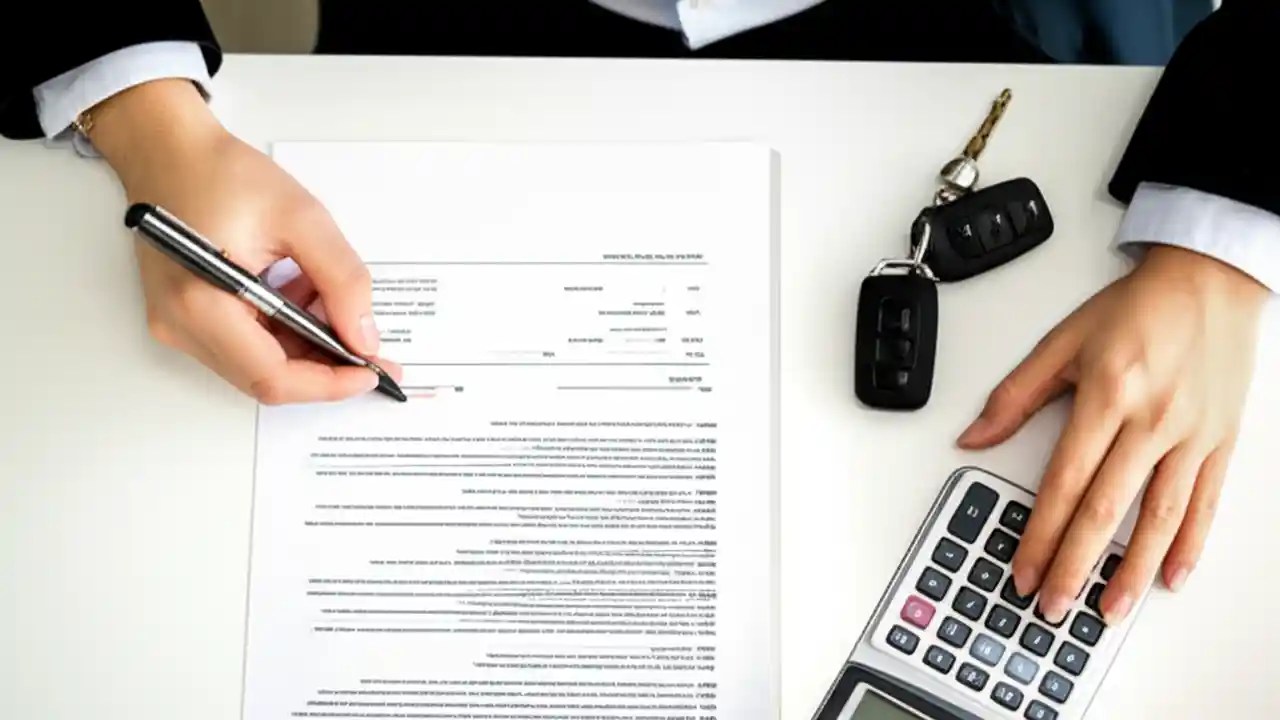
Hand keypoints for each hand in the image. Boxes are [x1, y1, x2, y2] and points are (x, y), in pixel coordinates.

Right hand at [89, 79, 400, 403]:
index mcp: (201, 303)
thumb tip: (364, 336)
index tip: (371, 372)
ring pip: (259, 364)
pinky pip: (246, 344)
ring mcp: (180, 325)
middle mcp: (181, 325)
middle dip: (324, 366)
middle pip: (266, 378)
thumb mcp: (302, 218)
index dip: (329, 384)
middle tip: (370, 350)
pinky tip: (305, 294)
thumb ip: (342, 280)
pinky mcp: (187, 317)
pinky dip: (286, 330)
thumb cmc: (221, 173)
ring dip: (307, 345)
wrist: (169, 151)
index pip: (272, 377)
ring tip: (333, 301)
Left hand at [957, 245, 1268, 624]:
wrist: (1210, 279)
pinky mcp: (1220, 441)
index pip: (1065, 481)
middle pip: (1107, 508)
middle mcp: (1151, 419)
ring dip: (1132, 570)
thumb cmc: (1136, 308)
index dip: (1040, 533)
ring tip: (1109, 608)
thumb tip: (972, 437)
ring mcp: (1191, 434)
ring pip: (1159, 516)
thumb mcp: (1062, 342)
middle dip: (1076, 564)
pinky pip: (1204, 502)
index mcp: (1107, 395)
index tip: (1023, 569)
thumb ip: (1014, 395)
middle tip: (1055, 605)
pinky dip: (1187, 543)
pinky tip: (1170, 575)